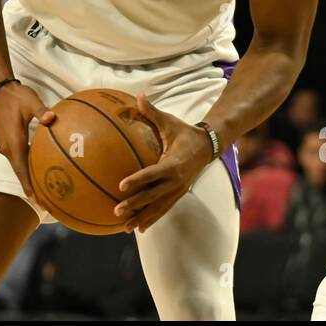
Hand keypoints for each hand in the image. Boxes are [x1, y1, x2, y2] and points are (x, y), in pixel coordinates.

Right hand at [0, 82, 54, 199]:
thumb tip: (52, 118)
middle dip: (30, 188)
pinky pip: (16, 159)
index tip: (37, 201)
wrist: (0, 90)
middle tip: (45, 203)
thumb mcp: (31, 101)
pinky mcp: (5, 142)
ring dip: (27, 178)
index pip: (21, 169)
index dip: (28, 186)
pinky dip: (25, 168)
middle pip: (19, 172)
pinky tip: (36, 170)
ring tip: (41, 191)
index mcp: (13, 142)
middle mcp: (7, 148)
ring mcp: (4, 146)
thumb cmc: (17, 96)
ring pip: (18, 166)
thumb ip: (42, 111)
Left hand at [113, 94, 212, 232]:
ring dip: (141, 217)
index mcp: (173, 163)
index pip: (152, 173)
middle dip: (135, 204)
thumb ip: (152, 112)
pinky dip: (152, 219)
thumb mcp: (170, 122)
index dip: (137, 179)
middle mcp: (176, 180)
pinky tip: (139, 229)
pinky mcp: (178, 195)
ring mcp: (178, 190)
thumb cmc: (184, 132)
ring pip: (158, 207)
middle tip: (116, 210)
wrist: (208, 147)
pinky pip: (163, 209)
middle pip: (153, 195)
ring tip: (125, 227)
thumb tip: (139, 95)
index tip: (121, 185)